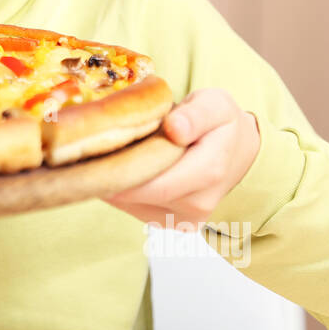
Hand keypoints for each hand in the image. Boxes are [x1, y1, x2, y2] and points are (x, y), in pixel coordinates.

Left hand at [103, 88, 260, 228]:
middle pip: (139, 196)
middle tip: (91, 150)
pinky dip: (125, 190)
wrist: (238, 151)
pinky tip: (125, 169)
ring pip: (132, 204)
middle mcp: (198, 204)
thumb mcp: (214, 105)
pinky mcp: (174, 225)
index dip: (120, 171)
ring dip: (116, 182)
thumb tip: (175, 128)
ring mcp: (186, 219)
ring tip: (112, 155)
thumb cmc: (222, 123)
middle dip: (112, 174)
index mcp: (209, 172)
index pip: (155, 183)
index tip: (94, 152)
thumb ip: (195, 115)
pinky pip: (136, 209)